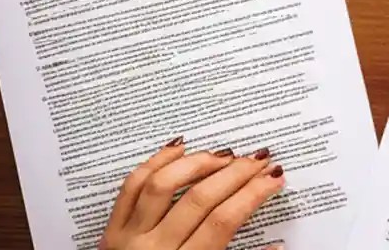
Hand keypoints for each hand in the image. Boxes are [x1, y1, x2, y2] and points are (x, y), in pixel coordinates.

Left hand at [99, 137, 284, 249]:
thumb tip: (277, 248)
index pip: (223, 221)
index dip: (252, 194)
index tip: (272, 178)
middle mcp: (155, 249)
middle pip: (199, 199)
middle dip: (235, 173)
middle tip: (258, 159)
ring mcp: (129, 236)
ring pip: (163, 185)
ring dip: (197, 163)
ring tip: (223, 154)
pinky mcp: (112, 228)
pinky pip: (131, 185)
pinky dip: (156, 162)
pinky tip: (179, 149)